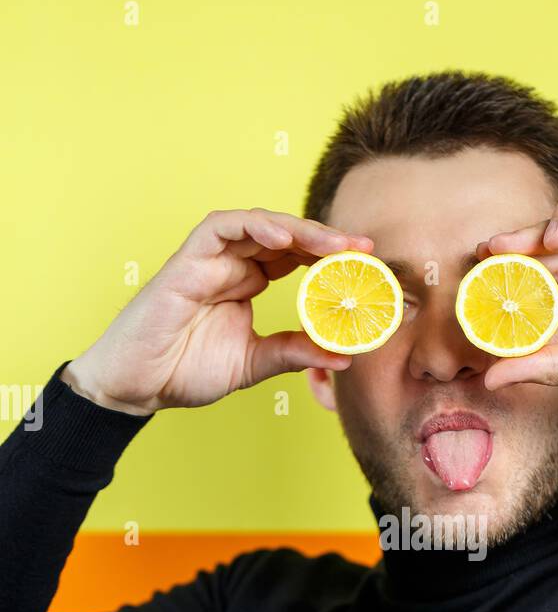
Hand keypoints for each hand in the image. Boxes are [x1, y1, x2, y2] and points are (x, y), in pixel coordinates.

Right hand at [61, 209, 374, 413]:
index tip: (366, 265)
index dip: (330, 257)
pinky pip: (221, 228)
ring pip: (259, 225)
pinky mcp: (186, 260)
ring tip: (332, 243)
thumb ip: (294, 352)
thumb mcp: (253, 363)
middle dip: (325, 239)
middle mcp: (231, 265)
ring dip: (298, 229)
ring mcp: (209, 260)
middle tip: (362, 248)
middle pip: (284, 237)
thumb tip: (343, 355)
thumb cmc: (184, 370)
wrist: (137, 386)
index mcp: (247, 283)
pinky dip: (253, 225)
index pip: (295, 258)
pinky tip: (283, 236)